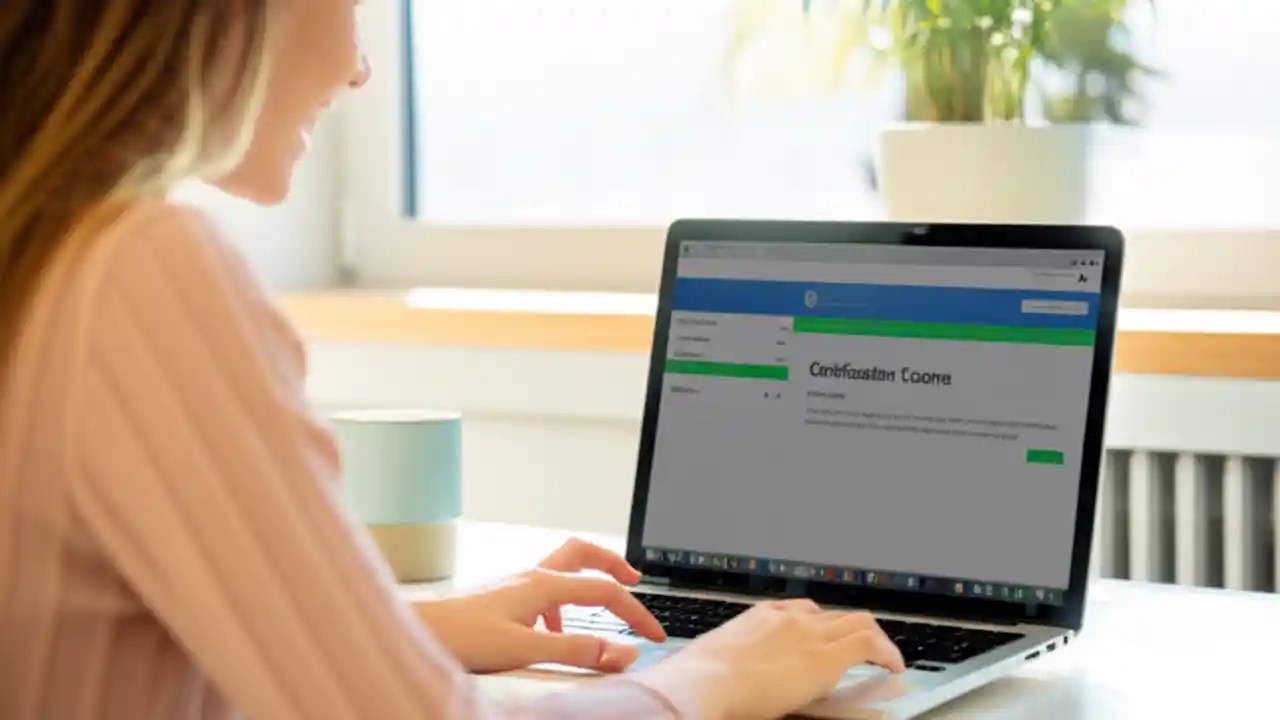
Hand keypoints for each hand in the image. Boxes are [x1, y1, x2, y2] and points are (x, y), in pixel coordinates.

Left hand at [415, 539, 665, 673]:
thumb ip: (576, 648)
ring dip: (586, 581)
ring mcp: (513, 581)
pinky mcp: (500, 593)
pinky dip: (558, 602)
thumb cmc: (461, 636)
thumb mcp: (525, 648)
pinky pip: (540, 587)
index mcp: (543, 585)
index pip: (605, 591)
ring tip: (597, 611)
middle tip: (634, 580)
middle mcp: (531, 576)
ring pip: (562, 567)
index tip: (654, 637)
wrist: (415, 627)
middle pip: (583, 553)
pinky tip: (550, 629)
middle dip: (613, 564)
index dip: (636, 613)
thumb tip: (622, 651)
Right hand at [638, 599, 904, 719]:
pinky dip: (886, 652)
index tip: (824, 637)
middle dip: (852, 629)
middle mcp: (790, 618)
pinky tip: (893, 665)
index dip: (820, 625)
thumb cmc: (701, 679)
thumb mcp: (723, 659)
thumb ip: (741, 659)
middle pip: (834, 614)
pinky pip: (868, 644)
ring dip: (874, 638)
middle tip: (863, 647)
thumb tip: (739, 675)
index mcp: (761, 616)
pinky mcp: (827, 658)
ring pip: (858, 622)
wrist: (705, 682)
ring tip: (883, 656)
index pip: (801, 611)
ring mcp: (810, 634)